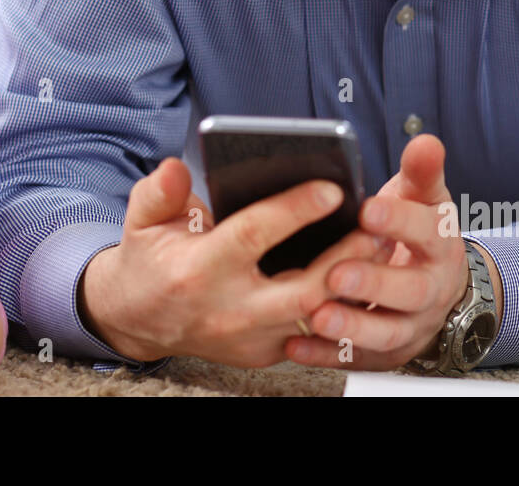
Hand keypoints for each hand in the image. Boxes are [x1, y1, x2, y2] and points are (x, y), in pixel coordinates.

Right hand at [78, 157, 382, 366]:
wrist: (138, 319)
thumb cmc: (149, 260)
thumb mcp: (144, 220)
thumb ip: (160, 191)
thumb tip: (176, 166)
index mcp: (197, 271)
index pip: (254, 236)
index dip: (294, 210)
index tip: (331, 188)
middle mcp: (227, 310)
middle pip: (302, 289)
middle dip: (346, 258)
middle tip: (378, 226)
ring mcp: (249, 338)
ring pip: (316, 317)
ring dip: (351, 283)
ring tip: (380, 245)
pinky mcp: (263, 352)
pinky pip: (312, 331)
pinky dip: (339, 304)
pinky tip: (360, 274)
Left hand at [285, 134, 473, 370]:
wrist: (436, 283)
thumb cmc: (418, 231)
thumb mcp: (424, 199)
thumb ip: (420, 172)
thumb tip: (426, 141)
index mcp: (440, 245)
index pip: (427, 232)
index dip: (399, 221)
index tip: (365, 209)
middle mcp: (431, 290)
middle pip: (410, 291)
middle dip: (375, 282)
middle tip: (337, 272)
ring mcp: (411, 325)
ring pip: (387, 333)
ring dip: (353, 326)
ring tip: (318, 315)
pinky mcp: (386, 353)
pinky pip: (358, 359)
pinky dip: (327, 354)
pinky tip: (295, 344)